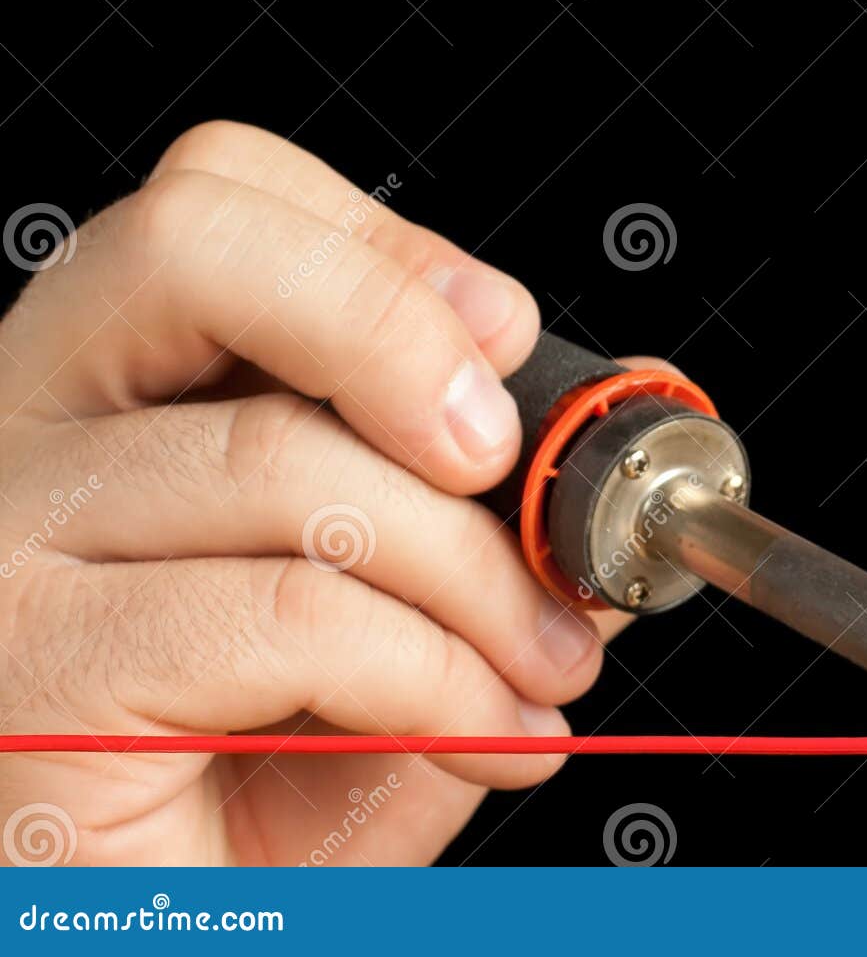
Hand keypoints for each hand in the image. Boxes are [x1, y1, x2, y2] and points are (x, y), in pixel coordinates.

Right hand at [0, 122, 619, 865]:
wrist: (137, 940)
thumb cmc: (238, 788)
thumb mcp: (368, 614)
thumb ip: (454, 509)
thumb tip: (591, 436)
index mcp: (96, 383)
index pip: (212, 200)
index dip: (378, 244)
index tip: (502, 337)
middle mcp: (19, 433)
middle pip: (194, 247)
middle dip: (397, 326)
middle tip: (509, 457)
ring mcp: (5, 546)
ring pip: (282, 454)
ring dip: (473, 567)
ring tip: (547, 659)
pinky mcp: (35, 676)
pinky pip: (294, 612)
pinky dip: (436, 671)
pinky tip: (485, 729)